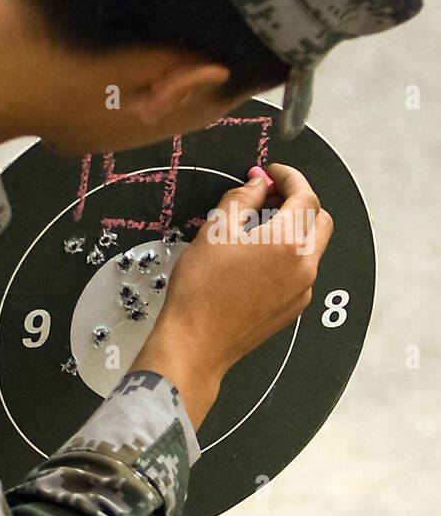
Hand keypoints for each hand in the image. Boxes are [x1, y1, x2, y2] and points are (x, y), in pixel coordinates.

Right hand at [131, 163, 333, 430]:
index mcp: (288, 241)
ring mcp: (303, 289)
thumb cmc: (200, 290)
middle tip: (269, 196)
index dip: (289, 178)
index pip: (305, 196)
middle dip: (300, 202)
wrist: (196, 343)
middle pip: (320, 220)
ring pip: (311, 247)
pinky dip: (287, 256)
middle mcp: (304, 265)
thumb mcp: (213, 232)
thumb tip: (257, 184)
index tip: (272, 172)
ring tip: (257, 228)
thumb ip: (241, 199)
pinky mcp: (293, 308)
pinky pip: (300, 271)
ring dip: (294, 230)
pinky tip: (256, 259)